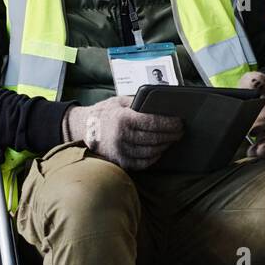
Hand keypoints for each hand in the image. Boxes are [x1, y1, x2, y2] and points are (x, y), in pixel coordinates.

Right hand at [64, 96, 184, 170]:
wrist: (84, 128)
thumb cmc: (106, 112)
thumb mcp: (122, 101)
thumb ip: (141, 103)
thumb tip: (164, 105)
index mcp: (124, 118)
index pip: (153, 122)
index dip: (170, 123)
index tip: (180, 122)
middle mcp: (122, 136)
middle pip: (155, 138)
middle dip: (172, 135)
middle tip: (180, 131)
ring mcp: (120, 151)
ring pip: (151, 151)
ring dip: (165, 146)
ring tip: (172, 139)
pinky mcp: (119, 162)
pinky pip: (142, 163)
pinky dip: (154, 157)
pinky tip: (160, 150)